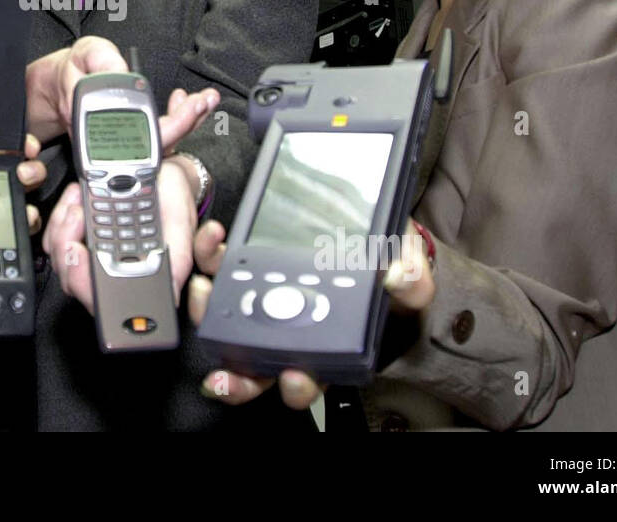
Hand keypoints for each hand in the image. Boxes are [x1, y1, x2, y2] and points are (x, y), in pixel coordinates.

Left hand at [0, 134, 49, 269]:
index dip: (15, 144)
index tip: (24, 146)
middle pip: (19, 173)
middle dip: (31, 169)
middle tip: (24, 173)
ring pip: (25, 201)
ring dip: (31, 201)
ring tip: (25, 208)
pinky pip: (20, 230)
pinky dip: (28, 226)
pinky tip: (23, 225)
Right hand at [24, 37, 218, 143]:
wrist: (59, 84)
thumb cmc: (72, 72)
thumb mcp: (83, 55)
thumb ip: (100, 59)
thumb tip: (122, 71)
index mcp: (102, 124)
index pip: (144, 134)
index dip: (174, 124)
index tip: (191, 104)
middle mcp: (116, 139)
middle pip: (159, 142)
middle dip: (188, 121)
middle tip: (206, 99)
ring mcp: (125, 139)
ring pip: (162, 139)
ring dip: (188, 120)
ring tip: (207, 99)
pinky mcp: (132, 132)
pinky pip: (160, 130)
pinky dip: (180, 116)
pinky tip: (191, 102)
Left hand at [44, 154, 197, 311]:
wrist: (166, 178)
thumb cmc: (173, 208)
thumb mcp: (181, 232)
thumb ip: (175, 264)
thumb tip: (169, 294)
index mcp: (128, 279)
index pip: (96, 297)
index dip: (80, 281)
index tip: (78, 252)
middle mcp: (105, 269)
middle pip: (68, 274)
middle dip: (65, 243)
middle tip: (77, 216)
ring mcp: (88, 250)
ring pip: (57, 251)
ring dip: (64, 223)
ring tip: (81, 200)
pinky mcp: (75, 231)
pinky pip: (54, 229)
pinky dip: (62, 210)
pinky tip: (77, 196)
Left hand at [187, 219, 435, 407]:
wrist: (373, 232)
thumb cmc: (388, 264)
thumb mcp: (408, 269)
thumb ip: (412, 279)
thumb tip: (399, 276)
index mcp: (328, 344)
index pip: (308, 378)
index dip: (297, 385)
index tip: (292, 377)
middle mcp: (290, 330)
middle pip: (255, 365)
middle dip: (237, 375)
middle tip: (225, 370)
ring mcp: (262, 301)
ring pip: (226, 320)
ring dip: (208, 311)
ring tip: (204, 289)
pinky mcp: (245, 267)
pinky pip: (219, 269)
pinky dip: (210, 256)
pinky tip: (213, 239)